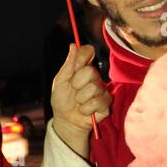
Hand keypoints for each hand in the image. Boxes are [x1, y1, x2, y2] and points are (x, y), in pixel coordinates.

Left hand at [50, 43, 110, 157]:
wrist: (65, 120)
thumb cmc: (61, 100)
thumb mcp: (60, 82)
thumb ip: (68, 65)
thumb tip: (73, 46)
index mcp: (82, 68)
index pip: (88, 52)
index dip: (84, 55)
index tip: (78, 64)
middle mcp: (94, 77)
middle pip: (91, 71)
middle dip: (77, 83)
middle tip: (73, 90)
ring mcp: (102, 90)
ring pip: (94, 88)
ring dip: (81, 98)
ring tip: (78, 102)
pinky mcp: (106, 104)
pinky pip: (98, 101)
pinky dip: (86, 108)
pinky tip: (84, 110)